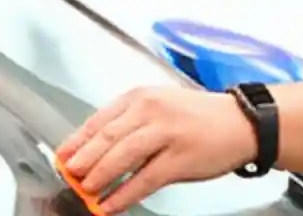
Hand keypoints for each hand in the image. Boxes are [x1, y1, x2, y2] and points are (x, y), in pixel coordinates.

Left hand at [55, 87, 257, 213]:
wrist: (241, 122)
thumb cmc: (198, 117)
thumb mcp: (160, 107)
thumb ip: (129, 123)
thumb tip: (94, 148)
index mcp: (141, 98)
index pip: (98, 120)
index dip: (76, 141)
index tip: (62, 156)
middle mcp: (150, 112)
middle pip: (106, 138)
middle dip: (82, 161)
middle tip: (68, 175)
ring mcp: (165, 134)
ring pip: (121, 158)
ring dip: (99, 176)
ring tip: (85, 190)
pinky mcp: (179, 159)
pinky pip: (143, 180)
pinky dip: (123, 195)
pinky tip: (110, 205)